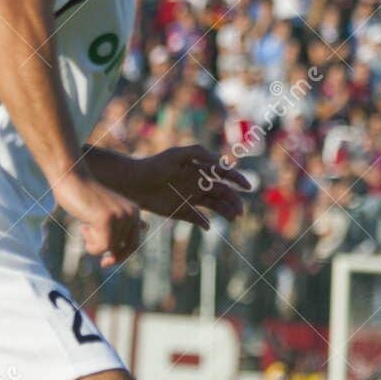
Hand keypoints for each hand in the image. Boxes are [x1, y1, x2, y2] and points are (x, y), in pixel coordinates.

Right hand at [54, 171, 143, 268]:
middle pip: (125, 249)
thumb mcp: (107, 209)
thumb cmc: (85, 193)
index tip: (105, 264)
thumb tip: (145, 228)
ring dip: (93, 245)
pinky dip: (90, 245)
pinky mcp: (107, 220)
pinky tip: (83, 227)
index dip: (120, 256)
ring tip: (84, 228)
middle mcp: (132, 214)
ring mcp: (120, 217)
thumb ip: (124, 220)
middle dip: (109, 254)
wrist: (71, 177)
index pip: (134, 244)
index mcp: (135, 211)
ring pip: (110, 249)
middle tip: (94, 253)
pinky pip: (101, 247)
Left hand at [124, 145, 252, 229]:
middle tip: (240, 211)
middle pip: (223, 192)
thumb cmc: (154, 165)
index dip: (237, 179)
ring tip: (232, 217)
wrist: (133, 181)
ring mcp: (190, 197)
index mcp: (200, 169)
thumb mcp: (177, 154)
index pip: (224, 174)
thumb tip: (222, 161)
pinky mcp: (179, 210)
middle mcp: (198, 183)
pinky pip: (196, 218)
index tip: (247, 187)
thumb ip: (200, 153)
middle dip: (234, 201)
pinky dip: (203, 223)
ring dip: (225, 211)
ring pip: (214, 206)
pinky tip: (207, 226)